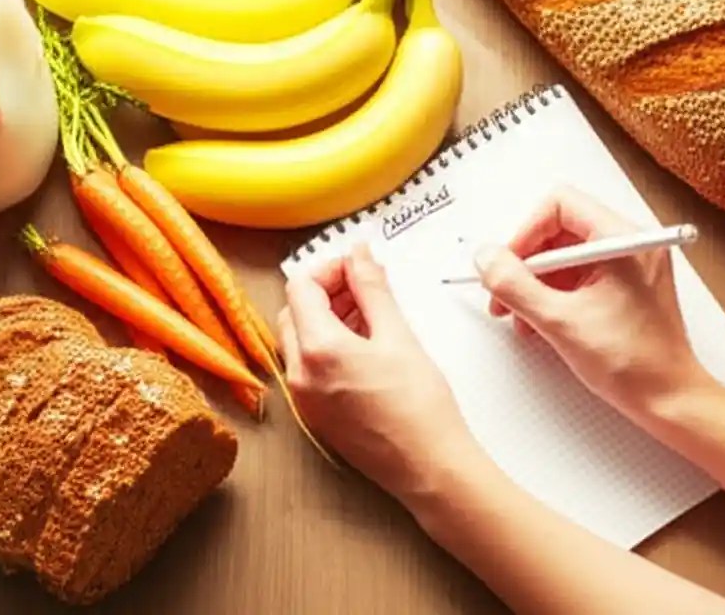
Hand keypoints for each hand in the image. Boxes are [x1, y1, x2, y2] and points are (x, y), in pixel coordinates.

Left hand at [279, 242, 483, 498]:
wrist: (429, 467)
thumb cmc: (419, 409)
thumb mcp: (398, 336)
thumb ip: (372, 289)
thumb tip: (360, 256)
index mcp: (316, 350)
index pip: (301, 287)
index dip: (329, 269)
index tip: (357, 267)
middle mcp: (299, 375)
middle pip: (294, 313)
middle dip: (325, 293)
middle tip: (363, 288)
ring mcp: (303, 398)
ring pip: (299, 340)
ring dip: (326, 319)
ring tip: (369, 315)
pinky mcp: (315, 414)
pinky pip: (308, 368)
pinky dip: (326, 347)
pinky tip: (363, 345)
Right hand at [474, 186, 713, 417]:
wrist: (668, 399)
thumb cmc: (634, 364)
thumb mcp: (559, 322)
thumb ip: (515, 285)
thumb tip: (486, 259)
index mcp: (623, 242)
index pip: (560, 205)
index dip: (525, 233)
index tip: (507, 264)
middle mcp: (630, 245)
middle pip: (559, 229)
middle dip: (525, 262)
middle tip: (504, 290)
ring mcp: (628, 265)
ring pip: (563, 254)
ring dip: (534, 282)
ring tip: (519, 313)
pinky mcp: (623, 285)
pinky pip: (576, 275)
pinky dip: (552, 294)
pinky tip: (540, 320)